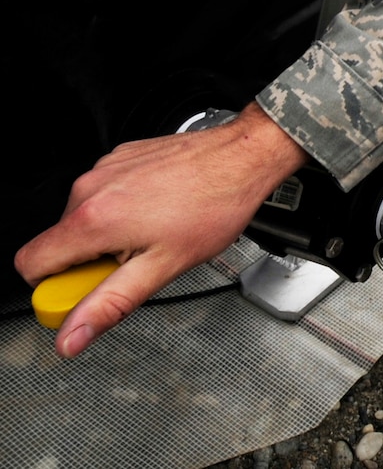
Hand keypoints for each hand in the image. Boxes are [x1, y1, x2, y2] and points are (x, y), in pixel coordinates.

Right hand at [14, 102, 306, 357]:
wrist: (243, 157)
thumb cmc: (214, 206)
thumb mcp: (163, 268)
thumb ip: (109, 305)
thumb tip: (71, 337)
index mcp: (93, 219)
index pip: (29, 265)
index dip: (53, 288)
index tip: (86, 293)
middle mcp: (90, 188)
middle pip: (59, 243)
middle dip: (90, 262)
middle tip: (137, 262)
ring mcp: (105, 168)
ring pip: (84, 218)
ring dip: (109, 235)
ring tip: (155, 233)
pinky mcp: (121, 157)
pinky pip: (104, 193)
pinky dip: (122, 208)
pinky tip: (159, 209)